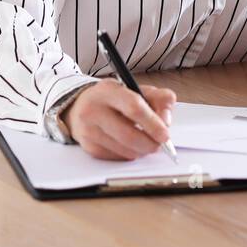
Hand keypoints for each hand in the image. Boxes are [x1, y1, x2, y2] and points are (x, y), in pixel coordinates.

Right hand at [63, 80, 177, 159]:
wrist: (79, 107)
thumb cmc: (113, 99)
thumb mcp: (135, 89)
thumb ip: (158, 98)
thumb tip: (166, 120)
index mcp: (108, 91)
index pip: (134, 108)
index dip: (153, 124)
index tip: (165, 135)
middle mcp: (94, 110)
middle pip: (128, 134)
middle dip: (149, 144)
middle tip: (159, 145)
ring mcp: (89, 130)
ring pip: (124, 150)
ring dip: (141, 151)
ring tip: (146, 143)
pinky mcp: (88, 147)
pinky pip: (116, 157)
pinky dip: (129, 155)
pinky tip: (130, 146)